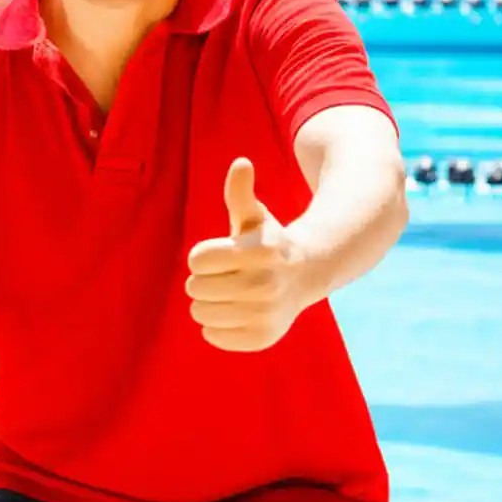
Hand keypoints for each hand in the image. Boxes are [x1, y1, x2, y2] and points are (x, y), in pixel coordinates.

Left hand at [185, 157, 317, 352]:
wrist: (305, 275)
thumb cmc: (266, 242)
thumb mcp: (253, 216)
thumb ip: (240, 192)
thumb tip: (241, 164)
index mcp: (258, 251)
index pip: (196, 260)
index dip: (203, 256)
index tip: (222, 255)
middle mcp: (266, 283)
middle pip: (195, 287)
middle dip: (203, 280)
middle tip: (225, 276)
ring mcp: (266, 313)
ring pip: (200, 313)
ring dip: (207, 303)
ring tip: (229, 294)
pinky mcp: (262, 337)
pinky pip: (213, 336)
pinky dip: (216, 327)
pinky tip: (236, 313)